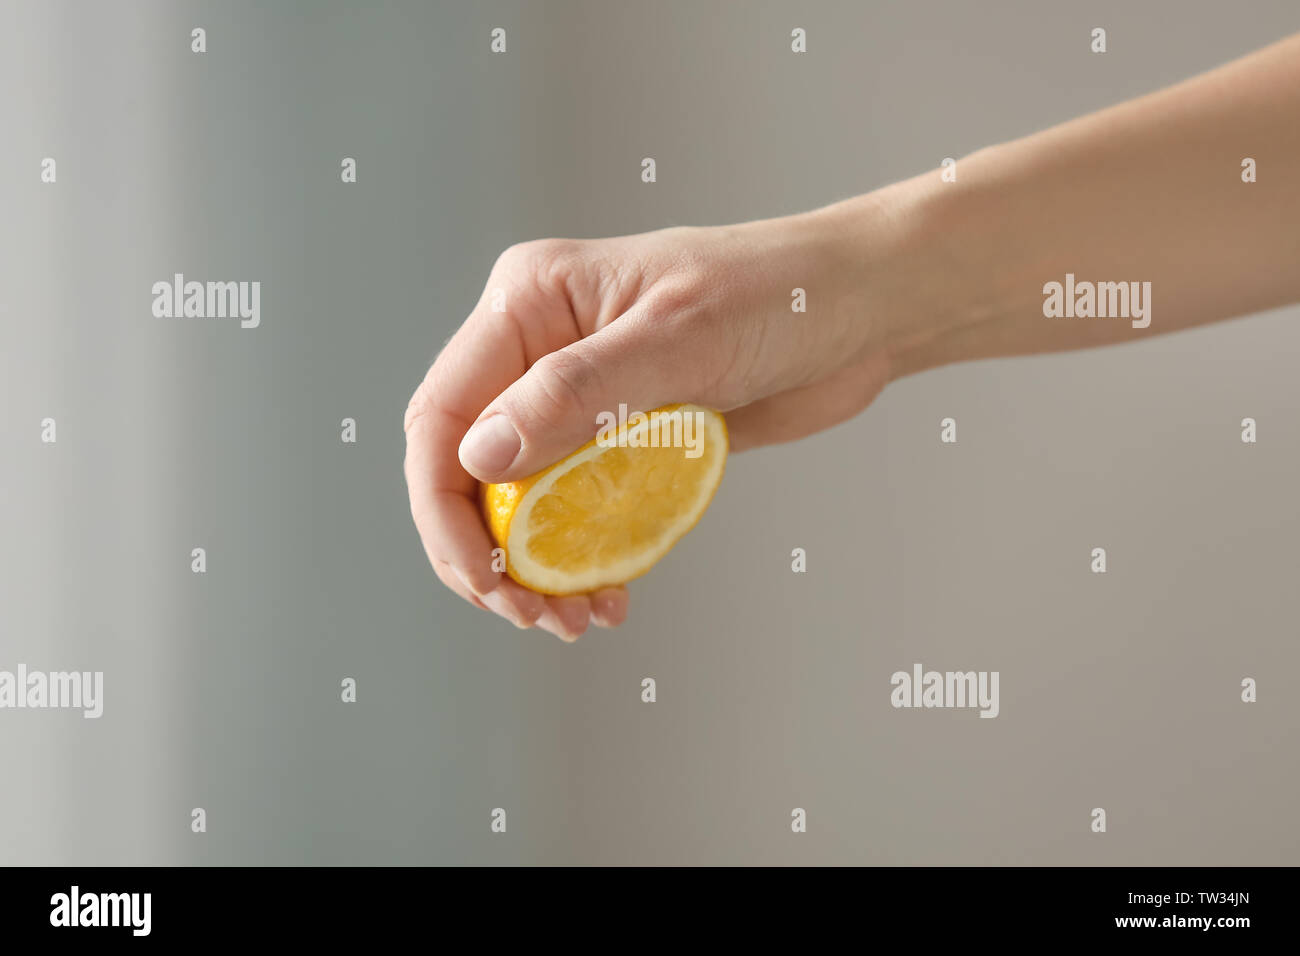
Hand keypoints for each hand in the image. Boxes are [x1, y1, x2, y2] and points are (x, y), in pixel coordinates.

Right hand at [403, 208, 900, 639]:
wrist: (860, 311)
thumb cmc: (779, 298)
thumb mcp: (680, 339)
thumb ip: (579, 394)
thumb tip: (478, 458)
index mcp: (530, 304)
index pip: (444, 413)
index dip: (444, 506)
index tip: (482, 578)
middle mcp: (540, 350)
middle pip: (469, 468)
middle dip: (487, 552)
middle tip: (533, 616)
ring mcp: (580, 397)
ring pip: (520, 499)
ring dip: (533, 570)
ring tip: (573, 621)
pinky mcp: (621, 438)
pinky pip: (577, 509)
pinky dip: (584, 561)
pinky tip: (612, 597)